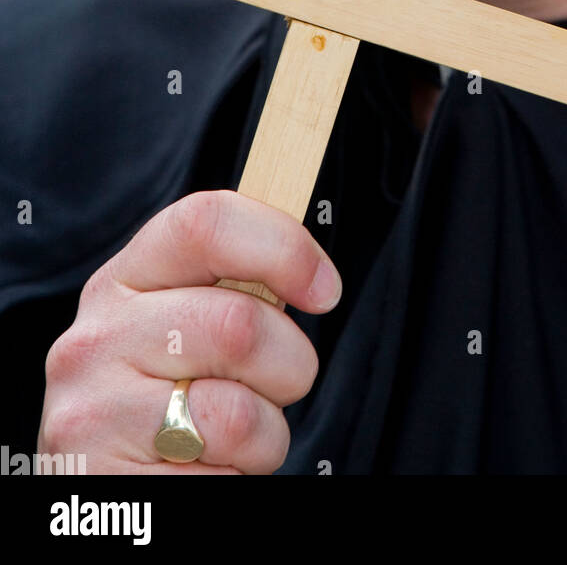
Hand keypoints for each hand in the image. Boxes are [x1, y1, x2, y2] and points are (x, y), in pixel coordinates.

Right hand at [37, 191, 341, 473]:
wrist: (101, 492)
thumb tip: (310, 271)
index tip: (324, 291)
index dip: (284, 248)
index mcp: (123, 281)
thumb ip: (231, 287)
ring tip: (231, 439)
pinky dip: (234, 482)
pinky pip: (219, 483)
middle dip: (288, 364)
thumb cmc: (164, 398)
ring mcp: (95, 414)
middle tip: (272, 387)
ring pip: (237, 416)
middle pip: (240, 324)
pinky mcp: (110, 484)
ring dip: (264, 437)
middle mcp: (97, 338)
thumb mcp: (182, 324)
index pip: (206, 222)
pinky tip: (202, 473)